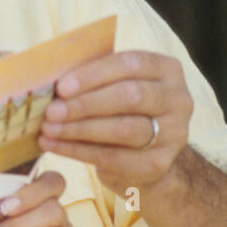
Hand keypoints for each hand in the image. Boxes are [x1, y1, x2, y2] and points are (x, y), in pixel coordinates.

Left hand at [38, 50, 192, 193]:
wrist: (143, 155)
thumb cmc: (118, 109)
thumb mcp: (112, 85)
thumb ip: (91, 76)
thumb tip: (48, 73)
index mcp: (166, 69)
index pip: (132, 64)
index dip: (94, 75)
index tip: (62, 86)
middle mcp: (178, 99)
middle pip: (131, 96)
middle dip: (86, 104)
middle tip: (51, 111)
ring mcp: (174, 133)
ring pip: (124, 129)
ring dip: (79, 129)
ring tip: (47, 128)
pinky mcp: (158, 163)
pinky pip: (113, 157)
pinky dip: (77, 151)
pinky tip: (52, 145)